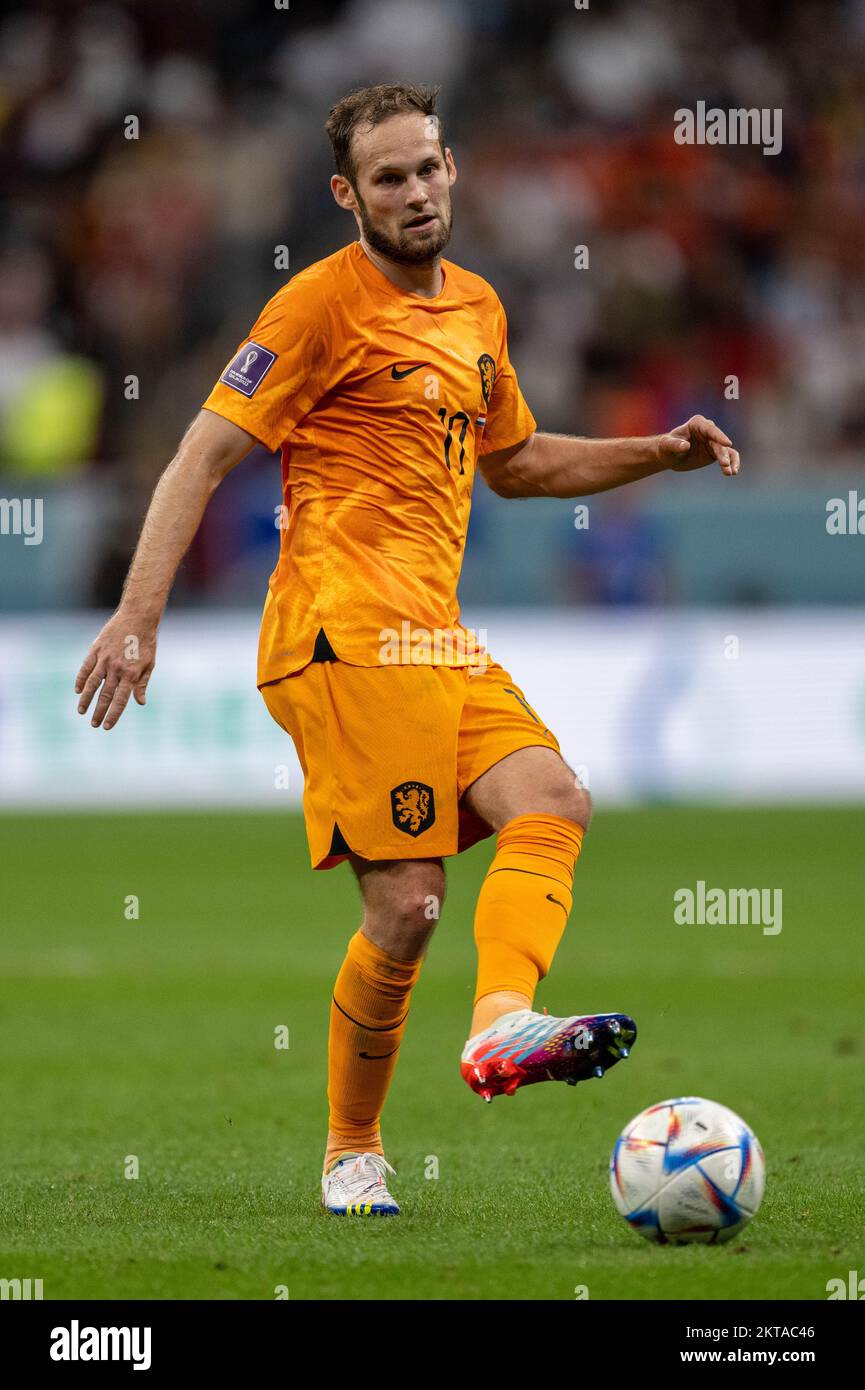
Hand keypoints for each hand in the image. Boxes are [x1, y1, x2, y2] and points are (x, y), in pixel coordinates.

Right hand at [74, 609, 157, 729]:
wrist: (138, 617)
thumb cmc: (146, 642)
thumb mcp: (150, 664)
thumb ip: (142, 684)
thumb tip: (140, 703)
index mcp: (131, 674)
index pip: (120, 700)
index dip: (113, 715)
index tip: (106, 726)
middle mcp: (117, 668)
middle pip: (105, 695)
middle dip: (98, 712)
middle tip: (93, 724)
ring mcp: (105, 658)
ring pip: (92, 683)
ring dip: (85, 699)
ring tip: (81, 711)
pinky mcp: (96, 649)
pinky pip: (86, 667)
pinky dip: (80, 679)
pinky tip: (77, 690)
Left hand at [656, 415, 740, 475]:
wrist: (669, 456)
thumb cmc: (666, 447)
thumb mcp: (666, 446)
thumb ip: (675, 445)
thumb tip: (685, 446)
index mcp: (697, 423)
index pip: (710, 429)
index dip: (719, 436)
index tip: (727, 443)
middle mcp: (708, 430)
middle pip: (718, 442)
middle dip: (723, 453)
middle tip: (725, 465)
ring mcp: (713, 441)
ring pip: (725, 450)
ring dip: (729, 460)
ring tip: (730, 473)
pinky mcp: (716, 452)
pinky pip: (728, 456)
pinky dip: (732, 463)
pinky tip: (733, 472)